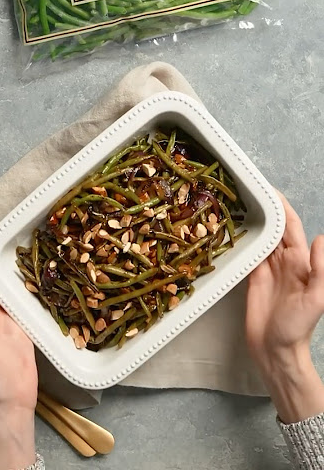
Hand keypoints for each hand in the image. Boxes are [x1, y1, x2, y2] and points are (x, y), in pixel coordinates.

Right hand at [246, 192, 323, 422]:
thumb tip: (321, 238)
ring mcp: (267, 267)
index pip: (290, 225)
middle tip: (244, 188)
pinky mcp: (252, 276)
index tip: (267, 188)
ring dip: (249, 219)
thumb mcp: (316, 299)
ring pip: (258, 236)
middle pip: (272, 226)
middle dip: (262, 207)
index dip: (281, 206)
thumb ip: (320, 270)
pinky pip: (246, 252)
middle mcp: (284, 259)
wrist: (275, 353)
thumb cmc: (297, 328)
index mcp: (300, 260)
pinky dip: (239, 239)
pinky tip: (228, 229)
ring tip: (233, 202)